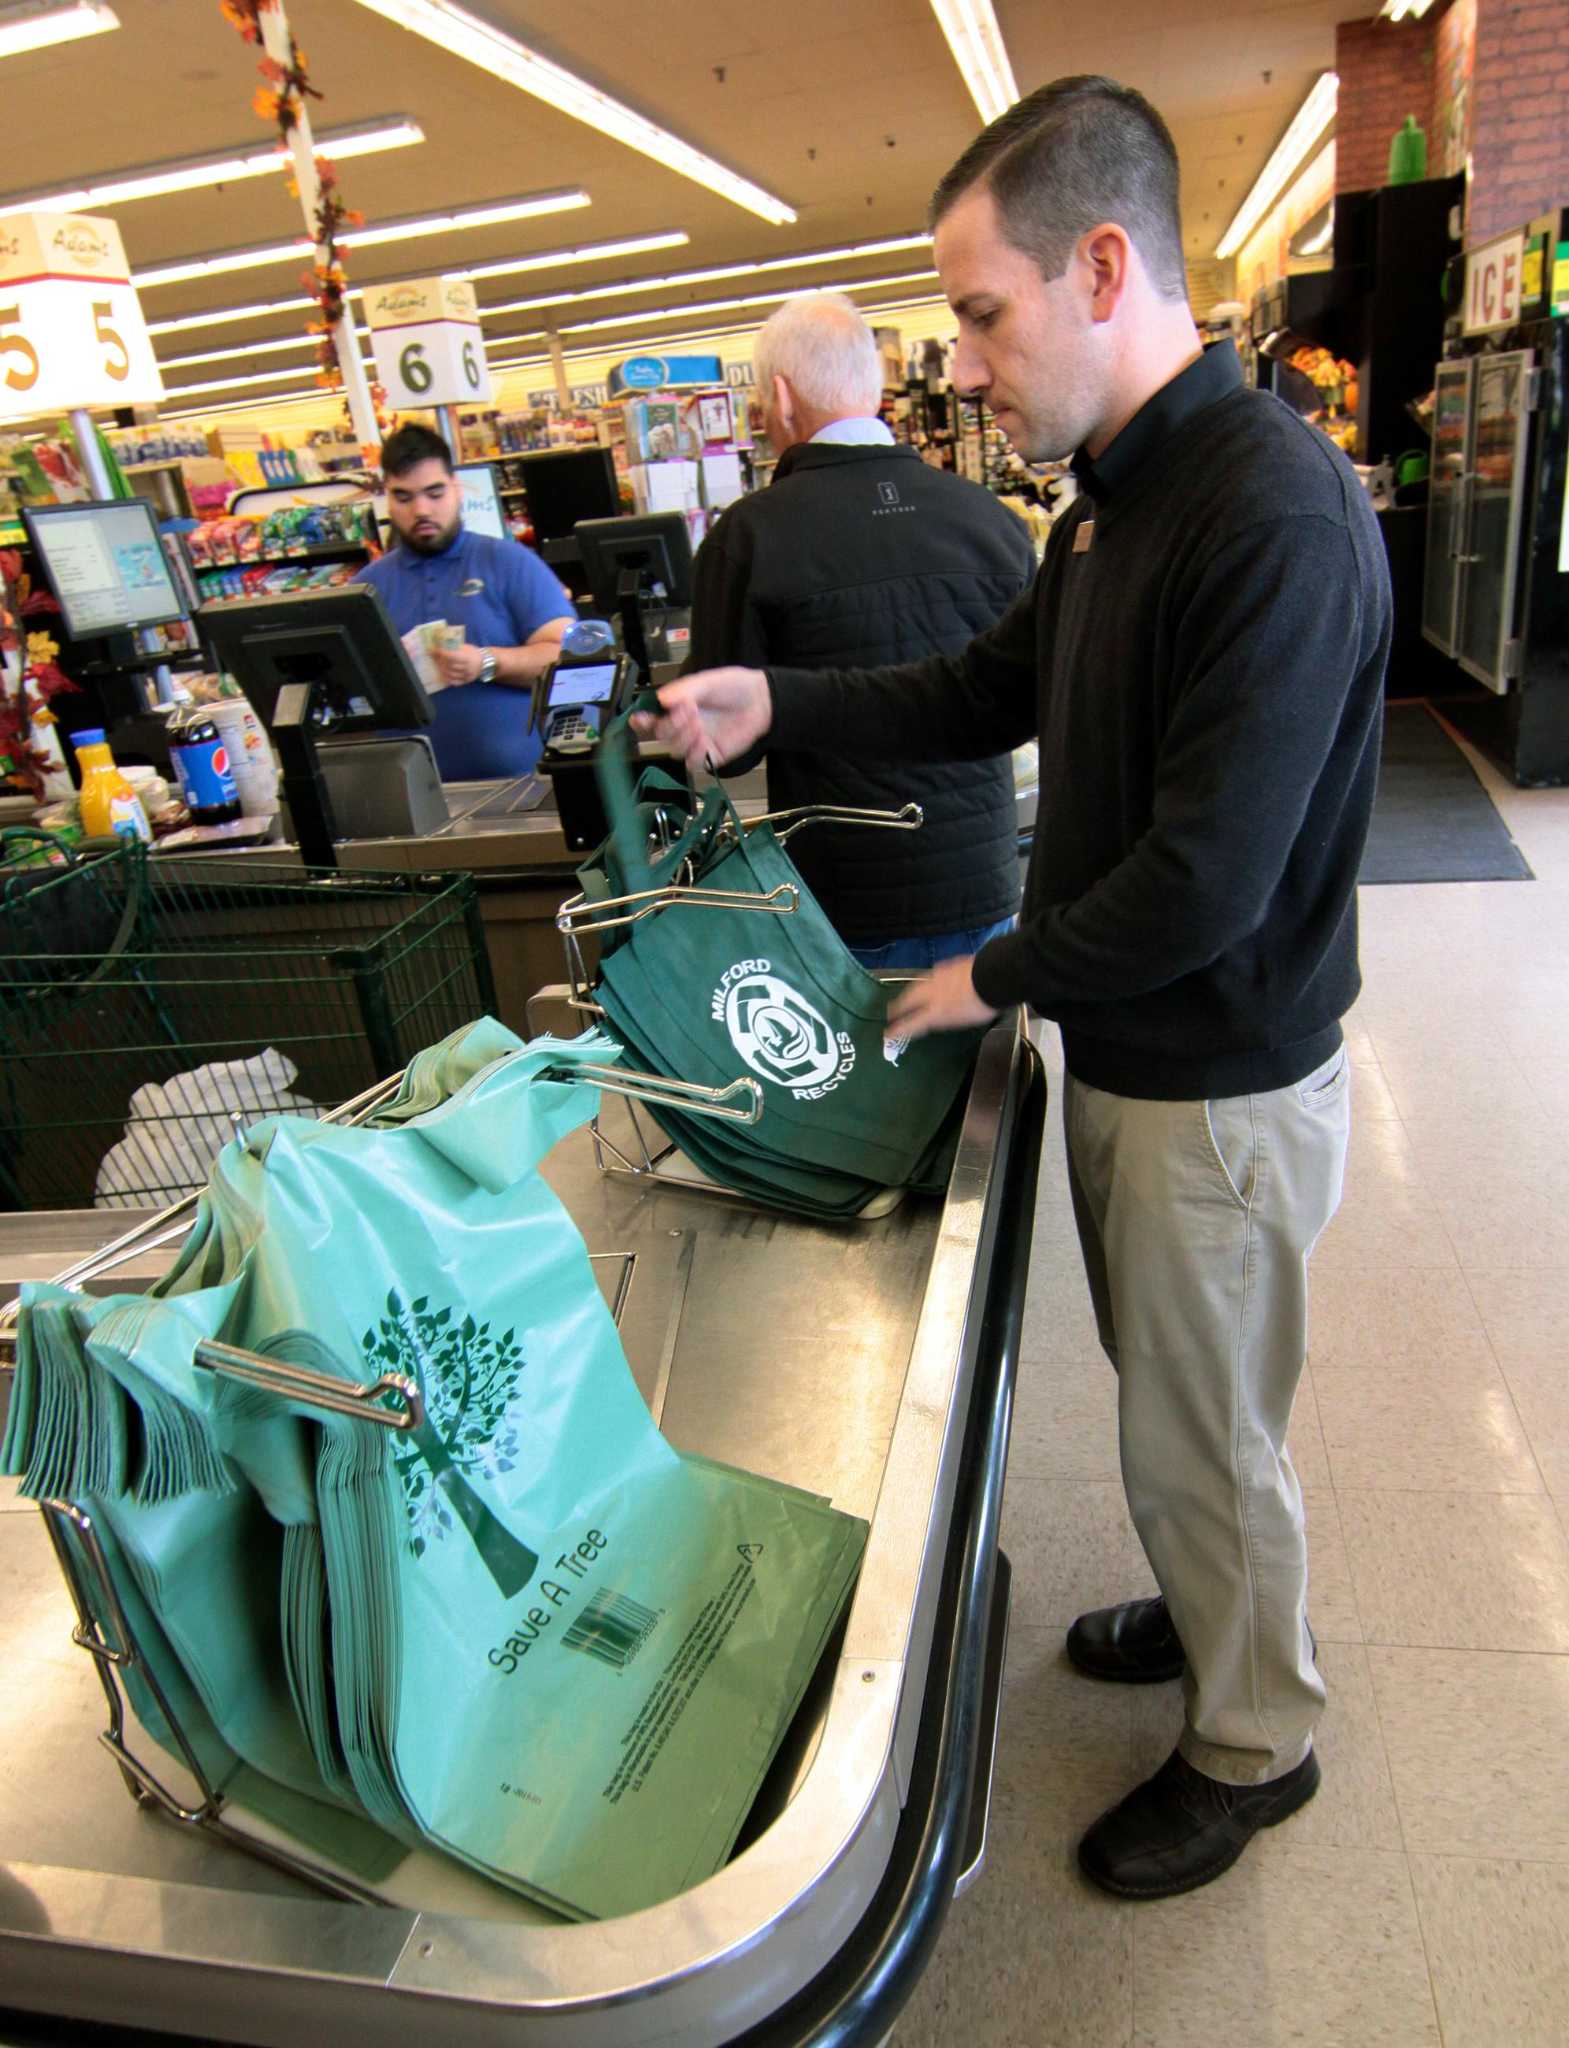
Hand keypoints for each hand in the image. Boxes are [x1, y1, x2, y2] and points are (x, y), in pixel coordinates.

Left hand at [435, 642, 486, 685]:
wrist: (485, 662)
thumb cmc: (473, 652)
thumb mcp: (465, 647)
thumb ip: (454, 647)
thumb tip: (438, 644)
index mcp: (467, 657)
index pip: (451, 656)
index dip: (442, 653)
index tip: (434, 650)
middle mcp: (467, 668)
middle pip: (449, 665)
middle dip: (439, 661)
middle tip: (433, 657)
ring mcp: (467, 676)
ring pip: (450, 674)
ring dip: (442, 669)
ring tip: (438, 664)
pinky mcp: (466, 681)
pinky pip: (455, 682)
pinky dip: (448, 678)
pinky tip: (444, 674)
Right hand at [630, 667, 770, 773]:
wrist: (762, 701)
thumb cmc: (734, 687)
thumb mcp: (706, 682)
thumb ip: (684, 690)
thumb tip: (661, 699)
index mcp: (678, 708)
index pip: (652, 718)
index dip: (643, 721)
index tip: (641, 718)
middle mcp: (684, 726)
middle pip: (661, 736)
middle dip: (669, 725)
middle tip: (686, 712)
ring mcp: (697, 742)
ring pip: (675, 750)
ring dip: (683, 738)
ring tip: (698, 724)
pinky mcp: (711, 756)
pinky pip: (694, 763)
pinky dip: (694, 755)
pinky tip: (703, 742)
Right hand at [885, 957, 999, 1040]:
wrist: (993, 977)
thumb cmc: (983, 1005)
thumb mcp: (963, 1021)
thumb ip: (945, 1019)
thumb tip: (934, 1019)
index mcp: (935, 1012)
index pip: (911, 1023)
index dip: (898, 1029)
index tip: (888, 1034)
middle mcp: (931, 993)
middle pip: (908, 1000)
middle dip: (897, 1007)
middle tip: (891, 1012)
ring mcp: (937, 976)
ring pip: (917, 985)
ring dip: (910, 993)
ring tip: (908, 997)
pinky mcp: (946, 965)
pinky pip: (931, 975)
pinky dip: (926, 982)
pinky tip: (930, 982)